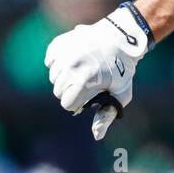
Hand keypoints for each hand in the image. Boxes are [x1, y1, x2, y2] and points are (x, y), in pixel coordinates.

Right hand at [44, 5, 148, 139]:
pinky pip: (50, 62)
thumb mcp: (121, 93)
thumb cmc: (123, 68)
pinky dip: (59, 63)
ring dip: (65, 78)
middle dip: (71, 91)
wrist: (120, 37)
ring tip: (82, 71)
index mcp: (84, 79)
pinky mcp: (58, 44)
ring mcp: (63, 53)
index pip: (67, 103)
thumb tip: (97, 135)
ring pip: (53, 77)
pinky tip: (75, 60)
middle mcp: (70, 66)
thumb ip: (107, 115)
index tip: (88, 96)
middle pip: (58, 91)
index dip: (78, 103)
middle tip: (87, 83)